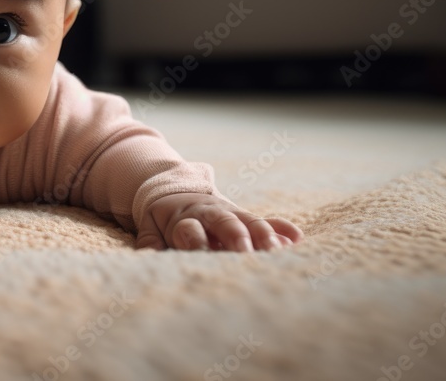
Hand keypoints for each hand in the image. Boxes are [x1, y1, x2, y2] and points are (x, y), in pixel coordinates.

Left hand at [135, 193, 302, 251]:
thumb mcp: (149, 225)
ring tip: (276, 252)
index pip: (188, 227)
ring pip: (249, 221)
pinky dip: (281, 229)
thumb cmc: (163, 217)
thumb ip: (150, 241)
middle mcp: (210, 213)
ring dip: (264, 235)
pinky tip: (296, 238)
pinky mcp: (247, 219)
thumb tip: (148, 255)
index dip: (193, 237)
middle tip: (246, 252)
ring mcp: (231, 215)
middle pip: (224, 222)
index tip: (199, 247)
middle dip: (236, 236)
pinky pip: (267, 221)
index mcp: (183, 216)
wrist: (177, 191)